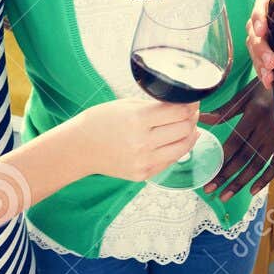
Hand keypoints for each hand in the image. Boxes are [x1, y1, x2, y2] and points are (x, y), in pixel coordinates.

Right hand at [66, 96, 198, 181]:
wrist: (79, 148)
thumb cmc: (101, 121)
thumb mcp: (128, 105)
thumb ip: (155, 106)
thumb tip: (183, 106)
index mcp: (138, 120)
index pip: (178, 111)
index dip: (191, 104)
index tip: (194, 99)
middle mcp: (142, 142)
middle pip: (184, 128)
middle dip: (192, 118)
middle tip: (193, 111)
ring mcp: (143, 161)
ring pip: (183, 147)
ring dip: (191, 135)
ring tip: (191, 126)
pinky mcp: (143, 174)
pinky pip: (170, 161)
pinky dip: (178, 149)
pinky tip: (179, 141)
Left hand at [201, 82, 273, 200]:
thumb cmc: (268, 88)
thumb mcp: (247, 94)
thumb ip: (225, 109)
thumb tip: (203, 118)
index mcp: (254, 115)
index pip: (234, 144)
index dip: (220, 161)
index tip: (208, 174)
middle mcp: (265, 130)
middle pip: (243, 158)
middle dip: (225, 176)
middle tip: (211, 190)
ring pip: (257, 165)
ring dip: (240, 182)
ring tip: (226, 195)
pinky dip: (265, 179)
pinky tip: (253, 190)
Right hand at [246, 0, 273, 87]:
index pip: (263, 2)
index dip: (257, 15)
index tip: (261, 30)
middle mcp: (273, 17)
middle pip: (255, 29)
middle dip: (260, 47)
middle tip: (271, 62)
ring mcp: (271, 35)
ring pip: (254, 46)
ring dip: (259, 62)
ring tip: (269, 75)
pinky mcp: (273, 52)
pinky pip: (260, 60)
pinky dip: (262, 72)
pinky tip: (269, 81)